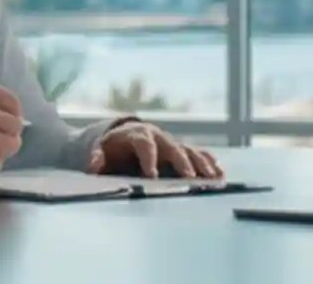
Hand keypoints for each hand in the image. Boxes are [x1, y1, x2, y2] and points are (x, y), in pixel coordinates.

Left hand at [86, 121, 222, 178]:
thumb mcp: (99, 150)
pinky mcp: (180, 149)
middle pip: (171, 146)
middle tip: (189, 177)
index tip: (152, 175)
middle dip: (181, 161)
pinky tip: (219, 174)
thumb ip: (96, 157)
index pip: (144, 143)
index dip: (148, 158)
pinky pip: (198, 154)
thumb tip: (93, 164)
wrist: (122, 137)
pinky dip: (208, 162)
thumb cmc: (111, 148)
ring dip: (201, 163)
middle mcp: (157, 135)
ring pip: (189, 150)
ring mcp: (171, 141)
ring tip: (212, 177)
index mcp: (136, 134)